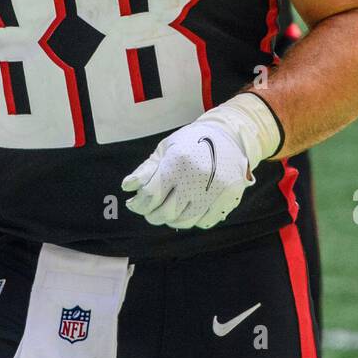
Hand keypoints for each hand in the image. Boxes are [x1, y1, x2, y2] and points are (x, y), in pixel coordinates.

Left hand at [121, 92, 280, 228]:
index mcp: (178, 161)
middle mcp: (197, 178)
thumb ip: (146, 169)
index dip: (138, 203)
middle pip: (166, 212)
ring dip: (171, 220)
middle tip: (150, 211)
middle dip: (152, 215)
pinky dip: (192, 220)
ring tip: (167, 212)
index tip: (134, 204)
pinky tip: (188, 209)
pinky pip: (203, 222)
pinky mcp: (228, 199)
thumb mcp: (166, 148)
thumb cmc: (192, 141)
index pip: (151, 195)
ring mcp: (215, 191)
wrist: (231, 136)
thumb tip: (127, 187)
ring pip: (184, 221)